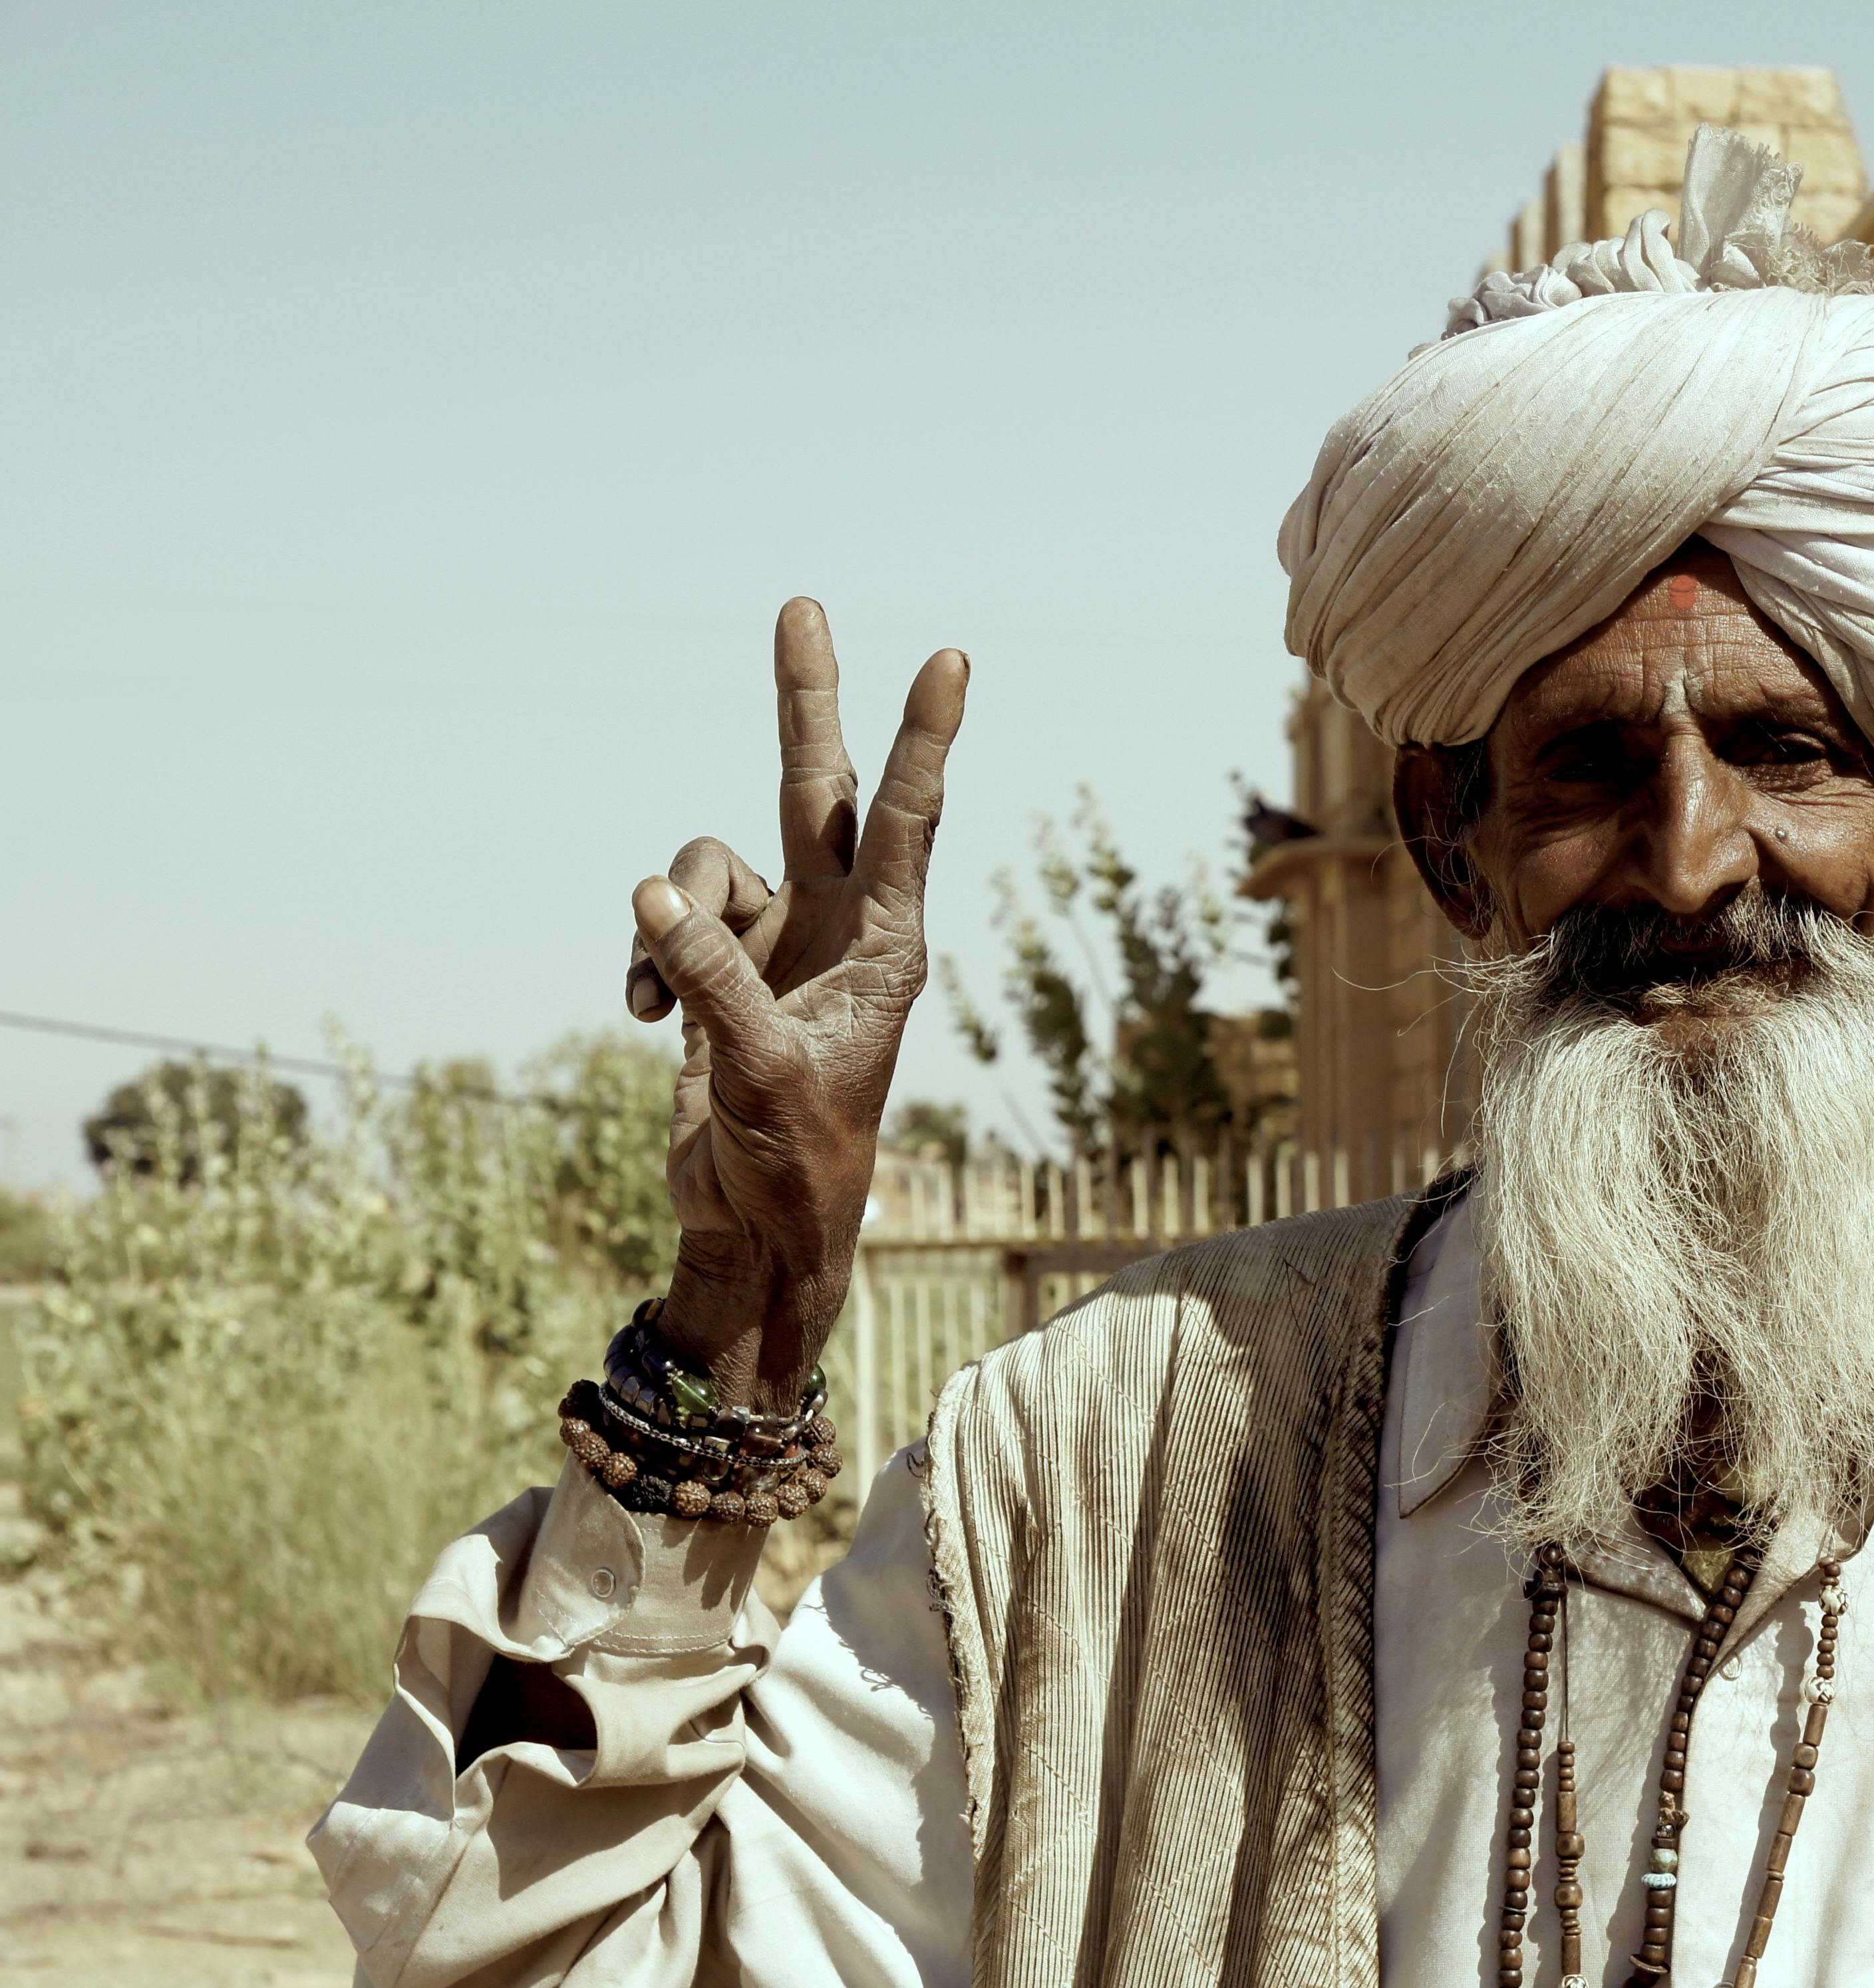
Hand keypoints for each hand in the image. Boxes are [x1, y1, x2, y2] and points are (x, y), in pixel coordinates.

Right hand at [624, 598, 966, 1404]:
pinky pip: (665, 921)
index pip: (905, 819)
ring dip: (671, 922)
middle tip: (802, 604)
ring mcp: (776, 938)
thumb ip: (712, 978)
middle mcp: (837, 923)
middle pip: (813, 786)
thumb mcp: (760, 1069)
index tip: (951, 659)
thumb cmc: (796, 1157)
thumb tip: (653, 890)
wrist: (758, 1222)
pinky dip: (646, 960)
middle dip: (803, 701)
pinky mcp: (718, 964)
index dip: (924, 737)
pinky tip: (647, 1019)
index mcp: (886, 943)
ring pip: (706, 866)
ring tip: (662, 1001)